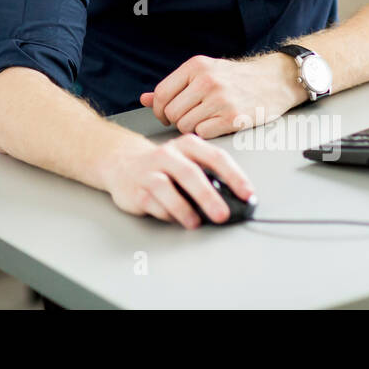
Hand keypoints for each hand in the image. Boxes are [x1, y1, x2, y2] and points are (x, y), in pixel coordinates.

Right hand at [99, 134, 254, 227]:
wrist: (121, 162)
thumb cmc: (163, 165)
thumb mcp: (187, 161)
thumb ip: (209, 176)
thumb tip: (234, 201)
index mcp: (187, 145)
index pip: (215, 157)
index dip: (234, 176)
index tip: (247, 194)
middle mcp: (167, 155)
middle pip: (190, 173)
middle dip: (208, 196)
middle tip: (222, 214)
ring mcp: (149, 171)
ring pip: (167, 188)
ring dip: (184, 209)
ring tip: (195, 222)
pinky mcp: (135, 189)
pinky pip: (152, 204)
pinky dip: (166, 214)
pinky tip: (175, 218)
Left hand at [139, 52, 302, 138]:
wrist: (273, 80)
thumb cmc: (235, 78)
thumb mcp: (203, 73)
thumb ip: (173, 86)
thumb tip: (144, 99)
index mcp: (195, 66)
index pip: (161, 94)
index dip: (159, 110)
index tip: (166, 116)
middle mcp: (206, 80)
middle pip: (172, 113)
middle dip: (177, 120)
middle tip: (190, 119)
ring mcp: (220, 99)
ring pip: (186, 125)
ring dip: (191, 128)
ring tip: (205, 121)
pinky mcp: (233, 117)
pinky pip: (202, 133)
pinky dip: (205, 133)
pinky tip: (216, 125)